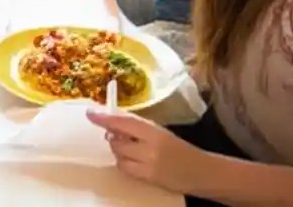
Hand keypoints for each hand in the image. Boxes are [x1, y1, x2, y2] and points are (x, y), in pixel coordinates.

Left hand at [86, 109, 212, 194]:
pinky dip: (124, 162)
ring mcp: (147, 166)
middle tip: (117, 134)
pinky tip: (133, 159)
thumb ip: (139, 127)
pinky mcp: (146, 179)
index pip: (125, 123)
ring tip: (131, 148)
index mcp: (155, 133)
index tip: (91, 113)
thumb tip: (114, 121)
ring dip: (118, 150)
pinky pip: (125, 168)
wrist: (201, 172)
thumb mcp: (162, 132)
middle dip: (113, 136)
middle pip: (117, 141)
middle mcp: (150, 149)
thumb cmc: (181, 149)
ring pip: (118, 155)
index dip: (105, 118)